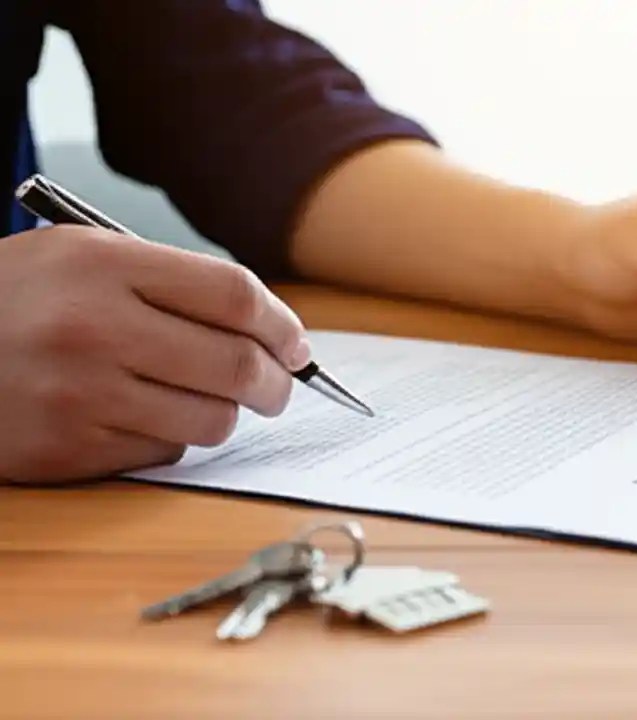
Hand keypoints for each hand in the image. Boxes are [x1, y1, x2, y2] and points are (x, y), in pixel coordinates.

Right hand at [0, 227, 309, 481]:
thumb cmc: (15, 302)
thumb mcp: (79, 258)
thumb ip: (170, 282)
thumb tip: (269, 329)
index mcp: (101, 264)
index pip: (234, 296)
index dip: (282, 325)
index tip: (295, 344)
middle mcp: (92, 327)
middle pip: (236, 363)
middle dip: (277, 381)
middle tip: (280, 385)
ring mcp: (78, 394)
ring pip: (211, 418)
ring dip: (228, 414)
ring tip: (212, 400)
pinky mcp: (67, 451)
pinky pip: (165, 450)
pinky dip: (174, 437)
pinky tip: (147, 417)